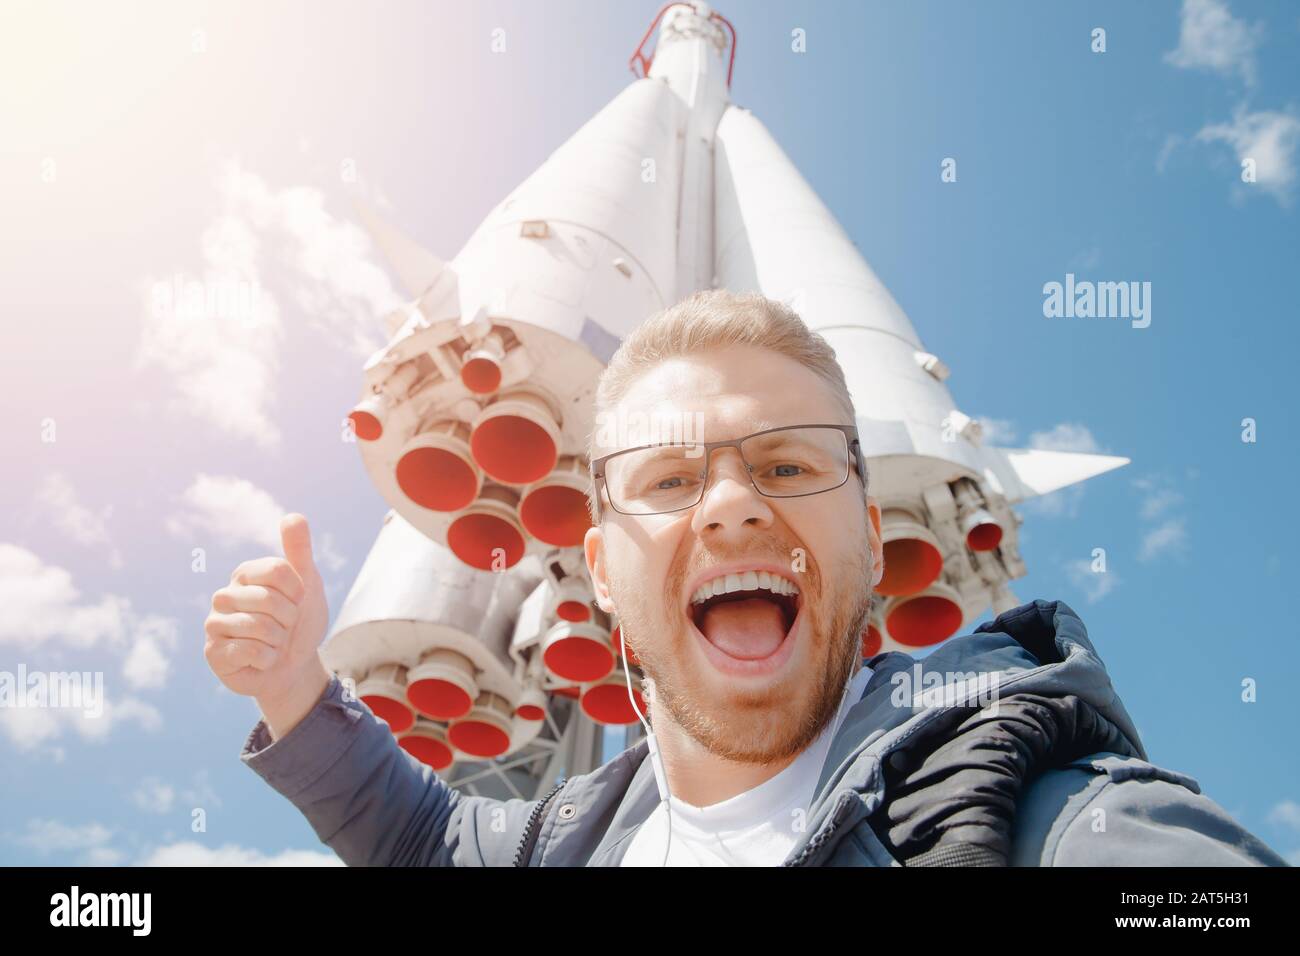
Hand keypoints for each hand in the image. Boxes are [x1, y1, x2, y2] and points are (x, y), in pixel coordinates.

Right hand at [204, 514, 330, 727]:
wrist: (294, 666)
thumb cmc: (299, 622)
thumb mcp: (308, 584)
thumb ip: (300, 551)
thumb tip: (294, 516)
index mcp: (245, 574)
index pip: (277, 570)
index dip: (298, 591)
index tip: (297, 600)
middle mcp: (224, 595)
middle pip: (268, 599)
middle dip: (289, 618)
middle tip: (285, 626)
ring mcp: (214, 624)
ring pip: (258, 627)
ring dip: (279, 640)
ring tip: (273, 642)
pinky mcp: (212, 653)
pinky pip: (249, 651)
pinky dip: (267, 658)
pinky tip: (261, 660)